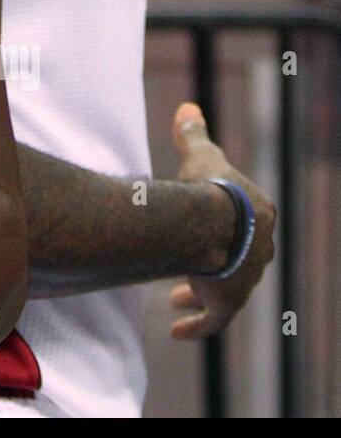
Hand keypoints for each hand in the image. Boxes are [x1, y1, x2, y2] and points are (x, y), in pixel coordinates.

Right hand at [168, 103, 275, 340]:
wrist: (210, 221)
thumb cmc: (209, 185)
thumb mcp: (201, 155)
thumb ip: (194, 135)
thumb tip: (189, 108)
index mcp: (261, 216)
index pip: (249, 224)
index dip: (228, 226)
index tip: (206, 227)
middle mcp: (259, 253)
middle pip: (239, 261)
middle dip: (215, 264)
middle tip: (194, 266)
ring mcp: (245, 280)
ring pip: (225, 292)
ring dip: (199, 293)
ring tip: (176, 298)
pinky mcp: (226, 303)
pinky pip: (212, 321)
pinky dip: (195, 325)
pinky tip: (175, 330)